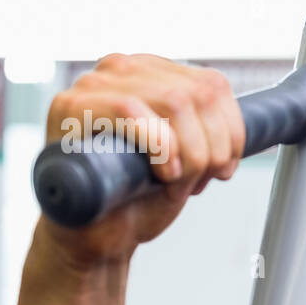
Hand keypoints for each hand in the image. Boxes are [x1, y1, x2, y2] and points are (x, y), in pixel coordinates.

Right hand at [39, 53, 244, 268]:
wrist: (99, 235)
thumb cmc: (141, 196)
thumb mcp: (189, 159)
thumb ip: (208, 131)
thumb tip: (236, 131)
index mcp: (153, 74)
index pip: (214, 85)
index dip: (231, 132)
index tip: (223, 168)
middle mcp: (122, 69)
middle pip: (200, 94)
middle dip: (212, 148)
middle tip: (198, 181)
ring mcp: (93, 84)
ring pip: (175, 102)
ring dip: (189, 153)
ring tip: (175, 181)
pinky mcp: (69, 107)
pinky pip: (132, 111)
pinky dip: (159, 147)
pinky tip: (159, 174)